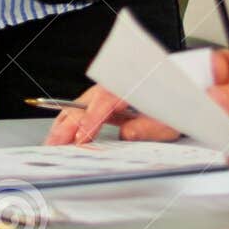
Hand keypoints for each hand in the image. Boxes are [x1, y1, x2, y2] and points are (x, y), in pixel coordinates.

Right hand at [45, 85, 179, 145]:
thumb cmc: (173, 104)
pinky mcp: (101, 102)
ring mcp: (104, 93)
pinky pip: (81, 111)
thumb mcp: (169, 120)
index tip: (81, 138)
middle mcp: (112, 86)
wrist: (177, 91)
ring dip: (63, 125)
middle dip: (68, 125)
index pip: (104, 100)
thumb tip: (127, 135)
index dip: (90, 120)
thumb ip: (148, 128)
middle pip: (84, 102)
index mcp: (128, 85)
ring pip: (77, 106)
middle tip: (56, 144)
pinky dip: (68, 124)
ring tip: (51, 144)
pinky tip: (60, 137)